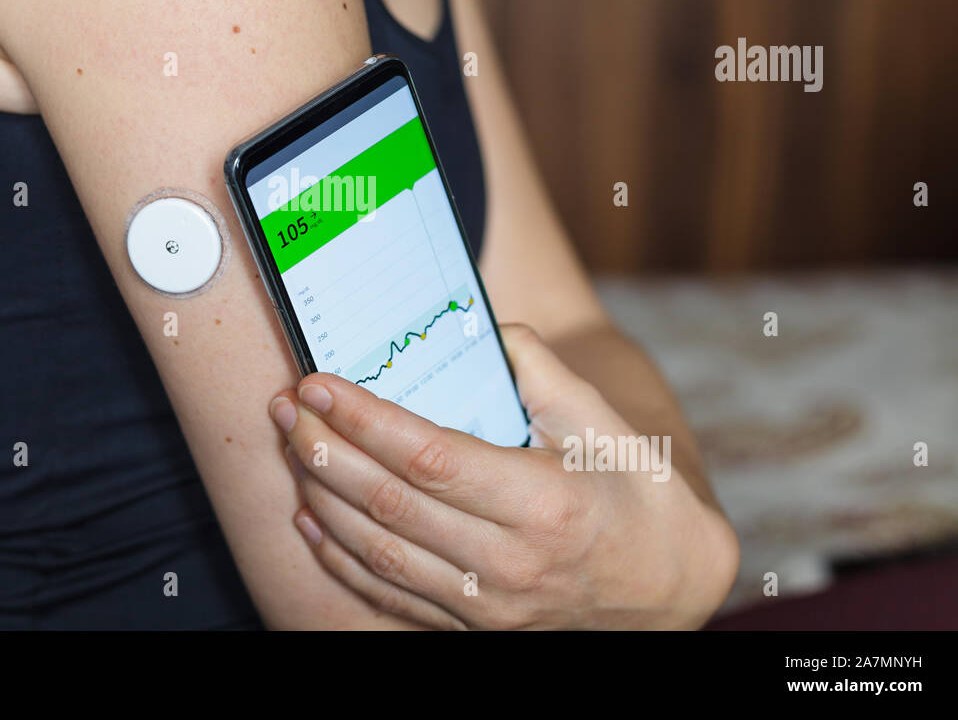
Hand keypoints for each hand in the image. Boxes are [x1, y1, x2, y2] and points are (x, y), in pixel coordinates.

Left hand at [268, 324, 739, 628]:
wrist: (670, 588)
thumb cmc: (637, 493)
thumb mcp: (606, 423)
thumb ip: (540, 370)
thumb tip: (478, 329)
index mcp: (543, 502)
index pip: (428, 456)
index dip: (364, 419)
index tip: (320, 384)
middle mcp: (509, 563)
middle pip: (390, 503)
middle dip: (324, 449)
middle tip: (286, 407)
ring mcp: (488, 606)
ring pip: (378, 551)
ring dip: (322, 495)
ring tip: (291, 446)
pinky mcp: (474, 628)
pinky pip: (389, 595)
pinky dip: (340, 556)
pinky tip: (312, 516)